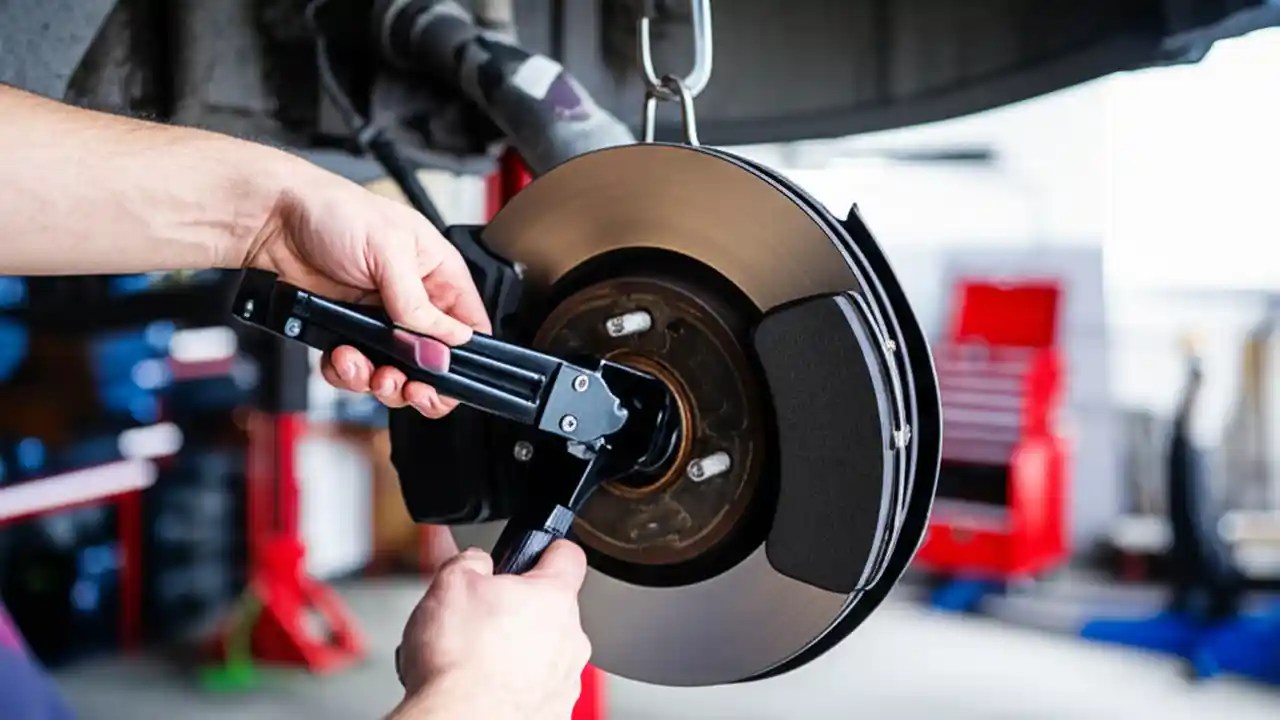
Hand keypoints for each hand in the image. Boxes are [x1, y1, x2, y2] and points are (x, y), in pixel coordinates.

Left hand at [244, 168, 489, 417]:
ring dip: (379, 380)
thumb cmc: (334, 211)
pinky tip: (339, 356)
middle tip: (404, 385)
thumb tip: (446, 344)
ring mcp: (380, 320)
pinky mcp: (347, 332)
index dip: (462, 357)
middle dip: (419, 381)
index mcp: (438, 273)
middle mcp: (414, 300)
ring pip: (396, 372)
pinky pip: (357, 370)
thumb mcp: (389, 251)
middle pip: (433, 360)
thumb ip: (418, 303)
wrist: (271, 218)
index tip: (445, 376)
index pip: (469, 326)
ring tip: (363, 366)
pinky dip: (347, 374)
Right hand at [391, 542, 591, 719]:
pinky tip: (487, 686)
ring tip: (480, 658)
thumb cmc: (458, 662)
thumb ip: (472, 561)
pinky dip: (517, 686)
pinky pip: (539, 688)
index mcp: (553, 597)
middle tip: (484, 617)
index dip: (547, 549)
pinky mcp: (555, 712)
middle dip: (520, 609)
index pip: (568, 555)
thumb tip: (477, 561)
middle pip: (552, 608)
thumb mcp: (450, 584)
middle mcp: (570, 638)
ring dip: (520, 650)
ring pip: (546, 651)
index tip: (536, 552)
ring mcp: (565, 679)